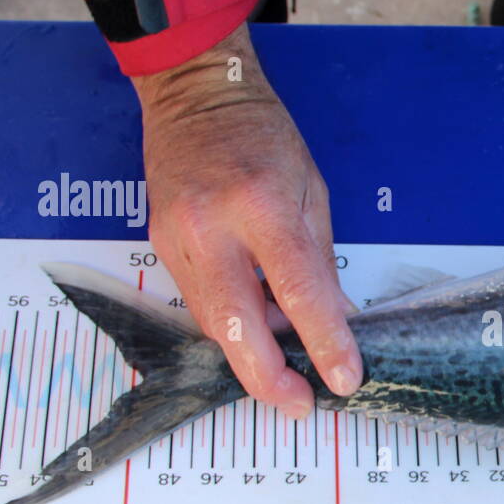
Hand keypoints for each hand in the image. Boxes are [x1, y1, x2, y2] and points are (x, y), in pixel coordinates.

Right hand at [132, 23, 361, 419]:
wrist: (195, 98)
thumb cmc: (265, 139)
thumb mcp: (312, 191)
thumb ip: (320, 261)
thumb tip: (336, 322)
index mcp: (262, 204)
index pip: (297, 288)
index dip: (323, 340)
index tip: (344, 378)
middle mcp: (211, 226)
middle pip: (235, 324)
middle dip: (268, 377)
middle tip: (300, 405)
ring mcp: (176, 239)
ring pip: (213, 322)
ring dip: (251, 355)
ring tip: (288, 372)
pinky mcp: (159, 247)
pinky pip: (200, 303)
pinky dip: (232, 326)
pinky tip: (259, 333)